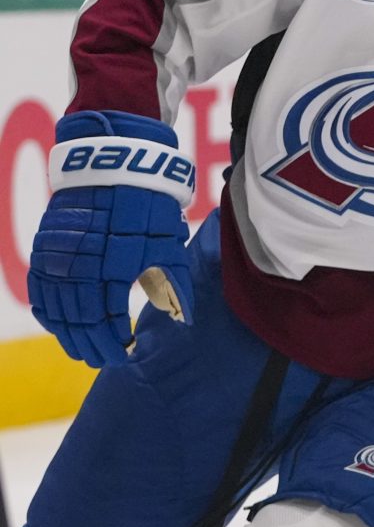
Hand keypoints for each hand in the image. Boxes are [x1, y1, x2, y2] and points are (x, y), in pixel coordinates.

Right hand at [28, 111, 195, 367]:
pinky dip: (49, 312)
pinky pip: (41, 291)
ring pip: (56, 311)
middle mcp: (78, 269)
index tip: (127, 354)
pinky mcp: (44, 248)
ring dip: (69, 336)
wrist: (113, 165)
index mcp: (112, 271)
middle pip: (79, 323)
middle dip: (92, 347)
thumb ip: (174, 285)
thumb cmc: (148, 207)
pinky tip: (59, 326)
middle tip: (106, 361)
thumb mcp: (168, 246)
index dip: (115, 344)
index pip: (107, 323)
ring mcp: (57, 259)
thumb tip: (180, 321)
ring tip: (84, 352)